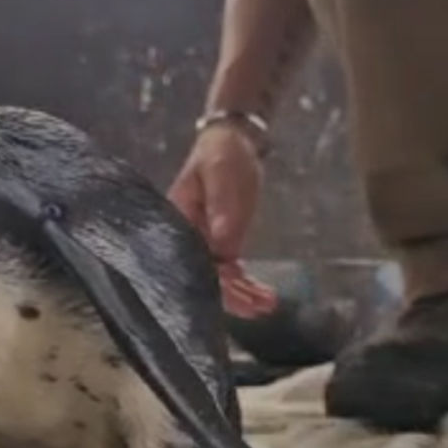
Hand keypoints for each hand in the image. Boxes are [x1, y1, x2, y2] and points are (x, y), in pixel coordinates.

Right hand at [168, 127, 273, 315]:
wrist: (232, 141)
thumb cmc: (222, 154)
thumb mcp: (221, 174)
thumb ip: (222, 207)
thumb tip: (223, 245)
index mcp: (178, 221)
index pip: (192, 261)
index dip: (215, 283)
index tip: (239, 295)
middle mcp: (187, 237)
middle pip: (205, 276)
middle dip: (233, 296)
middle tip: (260, 306)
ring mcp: (205, 241)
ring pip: (220, 279)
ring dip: (243, 295)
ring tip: (269, 304)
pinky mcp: (222, 241)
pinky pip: (231, 270)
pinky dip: (247, 285)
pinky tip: (265, 296)